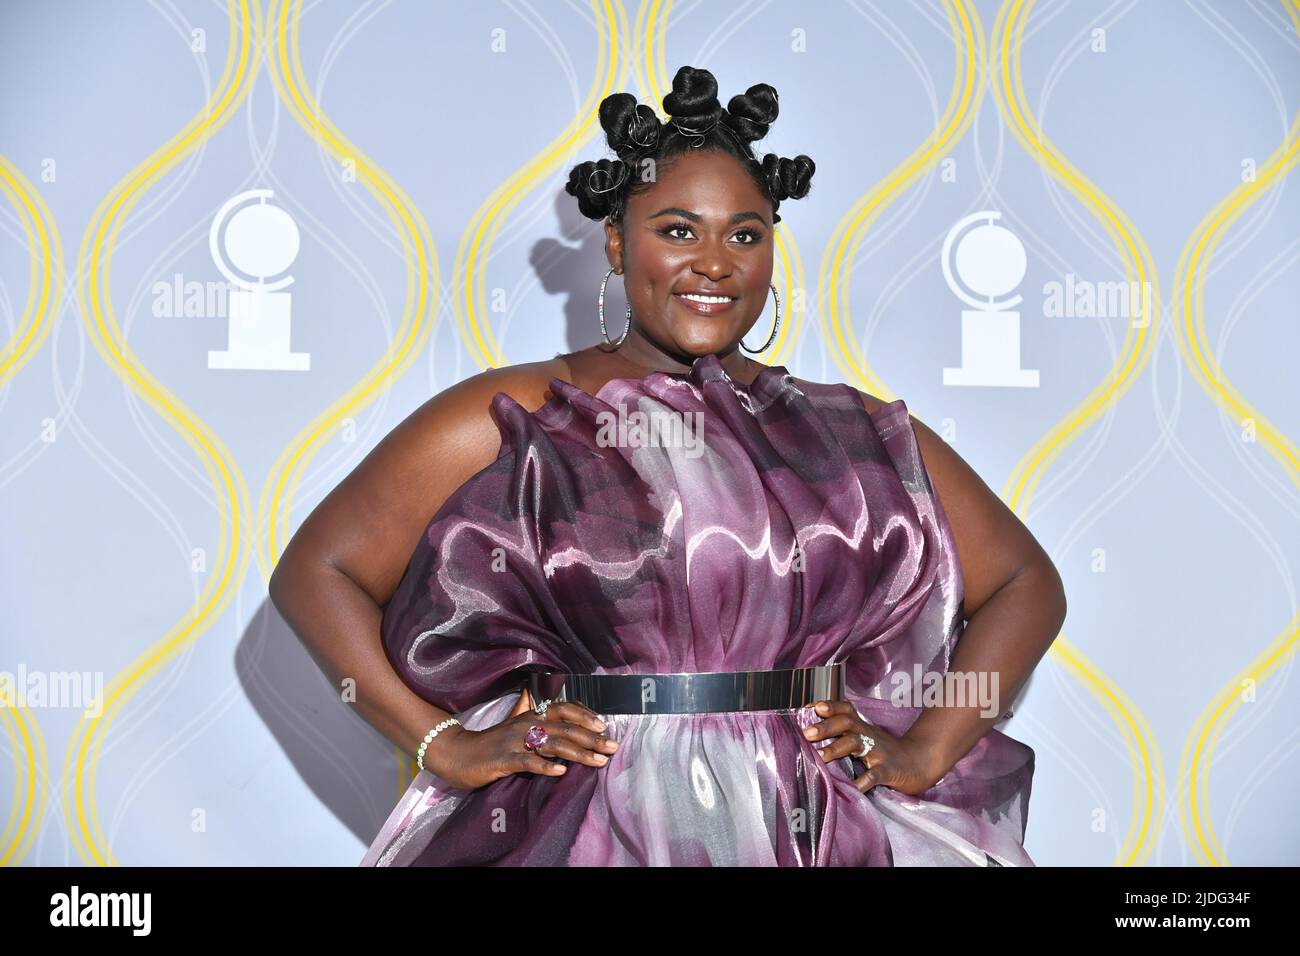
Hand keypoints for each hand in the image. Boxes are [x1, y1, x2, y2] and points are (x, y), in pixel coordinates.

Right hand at [427, 687, 618, 789]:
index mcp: (531, 715)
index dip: (585, 716)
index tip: (605, 726)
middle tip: (612, 747)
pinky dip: (545, 767)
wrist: (456, 754)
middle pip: (565, 728)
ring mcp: (514, 741)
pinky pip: (527, 761)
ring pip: (552, 744)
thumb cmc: (490, 742)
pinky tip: (560, 773)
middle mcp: (526, 724)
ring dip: (578, 753)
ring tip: (597, 762)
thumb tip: (544, 699)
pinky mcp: (503, 759)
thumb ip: (530, 711)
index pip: (563, 709)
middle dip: (592, 738)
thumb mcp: (512, 723)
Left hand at [802, 700, 940, 795]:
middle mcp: (868, 735)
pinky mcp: (888, 771)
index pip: (845, 709)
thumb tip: (812, 732)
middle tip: (806, 733)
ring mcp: (878, 752)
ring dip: (836, 748)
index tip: (809, 707)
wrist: (920, 762)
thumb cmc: (885, 751)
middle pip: (846, 723)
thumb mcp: (866, 736)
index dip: (828, 706)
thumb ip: (845, 733)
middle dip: (825, 727)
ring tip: (820, 756)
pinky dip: (862, 781)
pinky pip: (873, 775)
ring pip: (856, 744)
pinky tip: (851, 788)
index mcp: (862, 727)